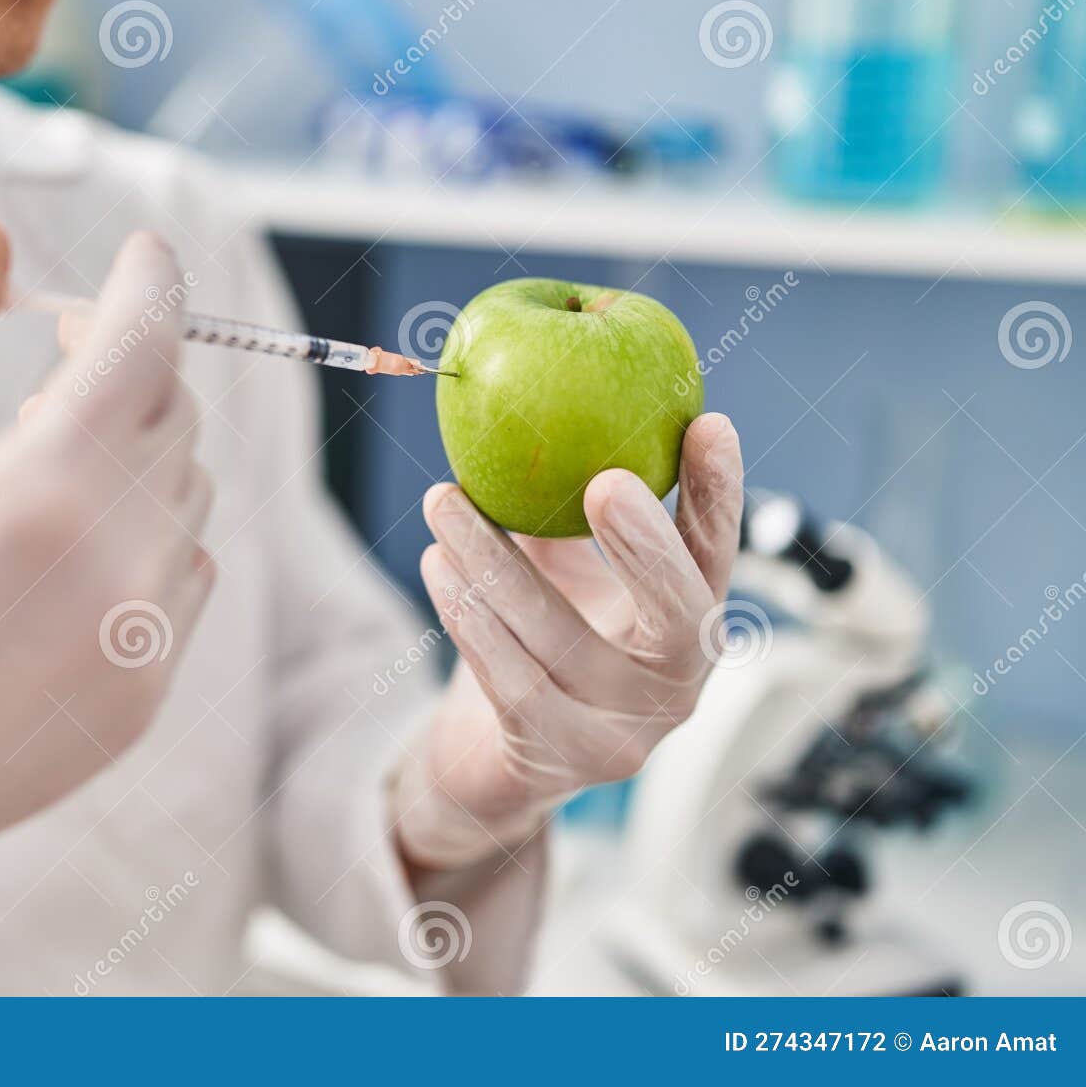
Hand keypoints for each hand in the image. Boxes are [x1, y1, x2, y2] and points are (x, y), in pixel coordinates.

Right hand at [0, 220, 214, 979]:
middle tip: (59, 352)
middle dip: (130, 366)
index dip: (149, 283)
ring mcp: (144, 649)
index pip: (144, 348)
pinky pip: (187, 577)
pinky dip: (149, 533)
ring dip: (136, 450)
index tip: (142, 253)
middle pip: (175, 418)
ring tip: (39, 455)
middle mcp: (120, 575)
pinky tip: (66, 543)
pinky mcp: (143, 702)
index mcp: (43, 499)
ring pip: (188, 497)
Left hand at [393, 414, 742, 867]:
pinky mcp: (553, 755)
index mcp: (693, 629)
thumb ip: (571, 508)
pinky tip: (437, 564)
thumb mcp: (570, 573)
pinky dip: (467, 615)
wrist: (501, 760)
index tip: (708, 423)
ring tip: (443, 500)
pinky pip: (507, 676)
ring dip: (493, 560)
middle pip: (679, 613)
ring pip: (560, 638)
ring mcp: (619, 733)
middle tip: (604, 481)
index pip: (717, 557)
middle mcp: (674, 687)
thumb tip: (552, 395)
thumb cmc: (545, 638)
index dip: (719, 495)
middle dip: (646, 545)